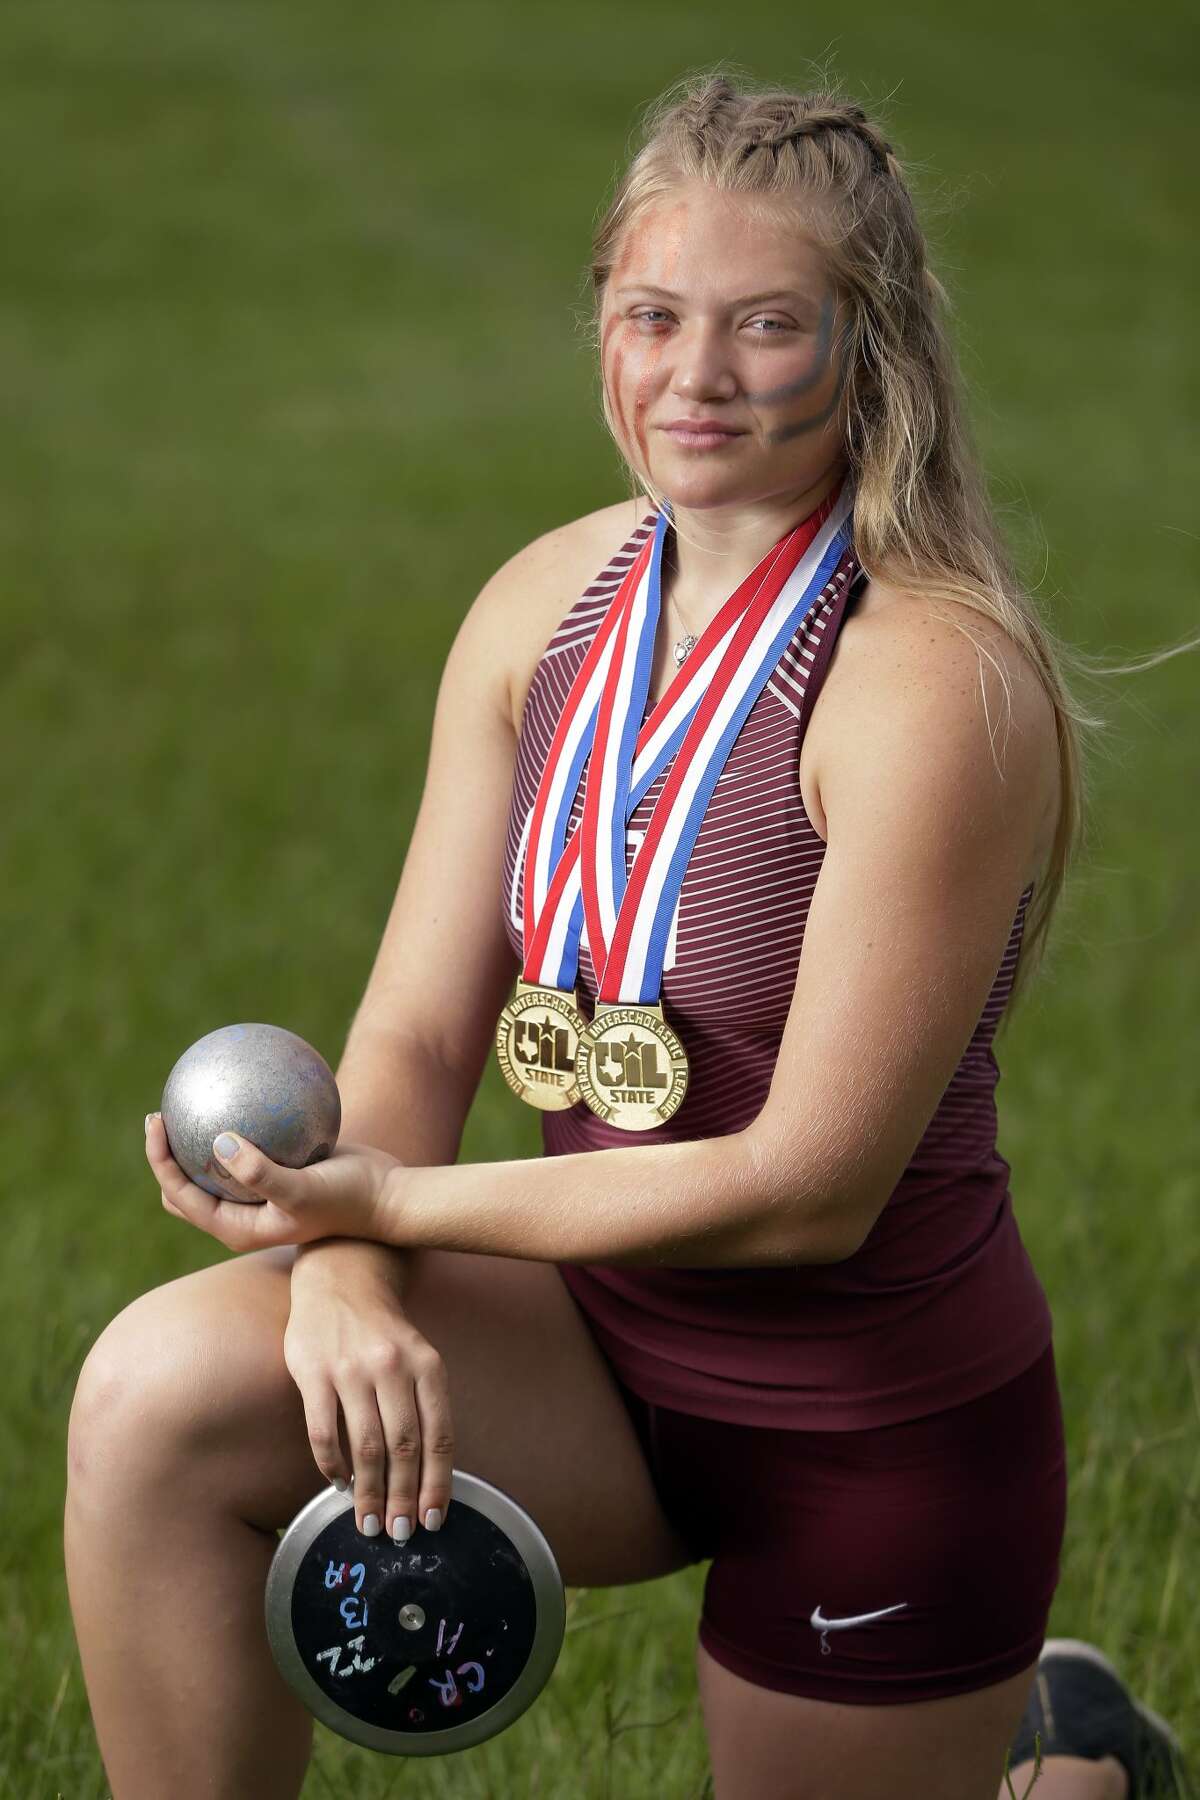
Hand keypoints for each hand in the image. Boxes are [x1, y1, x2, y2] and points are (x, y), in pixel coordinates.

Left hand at [145, 1112, 399, 1252]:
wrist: (387, 1196)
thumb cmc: (347, 1199)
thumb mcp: (303, 1192)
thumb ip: (260, 1173)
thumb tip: (217, 1142)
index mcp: (236, 1227)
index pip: (181, 1196)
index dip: (159, 1161)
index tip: (156, 1120)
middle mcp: (243, 1214)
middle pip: (187, 1186)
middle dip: (166, 1154)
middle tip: (163, 1113)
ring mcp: (260, 1193)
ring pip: (214, 1165)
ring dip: (197, 1138)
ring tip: (193, 1096)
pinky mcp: (279, 1170)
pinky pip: (249, 1143)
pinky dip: (240, 1121)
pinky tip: (246, 1086)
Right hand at [285, 1246, 453, 1542]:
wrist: (340, 1280)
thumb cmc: (384, 1333)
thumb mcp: (418, 1358)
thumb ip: (424, 1406)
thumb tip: (428, 1476)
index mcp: (427, 1365)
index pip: (439, 1436)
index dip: (438, 1483)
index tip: (434, 1519)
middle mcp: (392, 1366)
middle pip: (404, 1447)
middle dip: (403, 1497)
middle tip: (400, 1532)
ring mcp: (351, 1369)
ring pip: (365, 1446)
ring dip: (369, 1492)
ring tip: (369, 1521)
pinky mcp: (313, 1372)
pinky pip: (323, 1432)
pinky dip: (332, 1466)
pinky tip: (338, 1483)